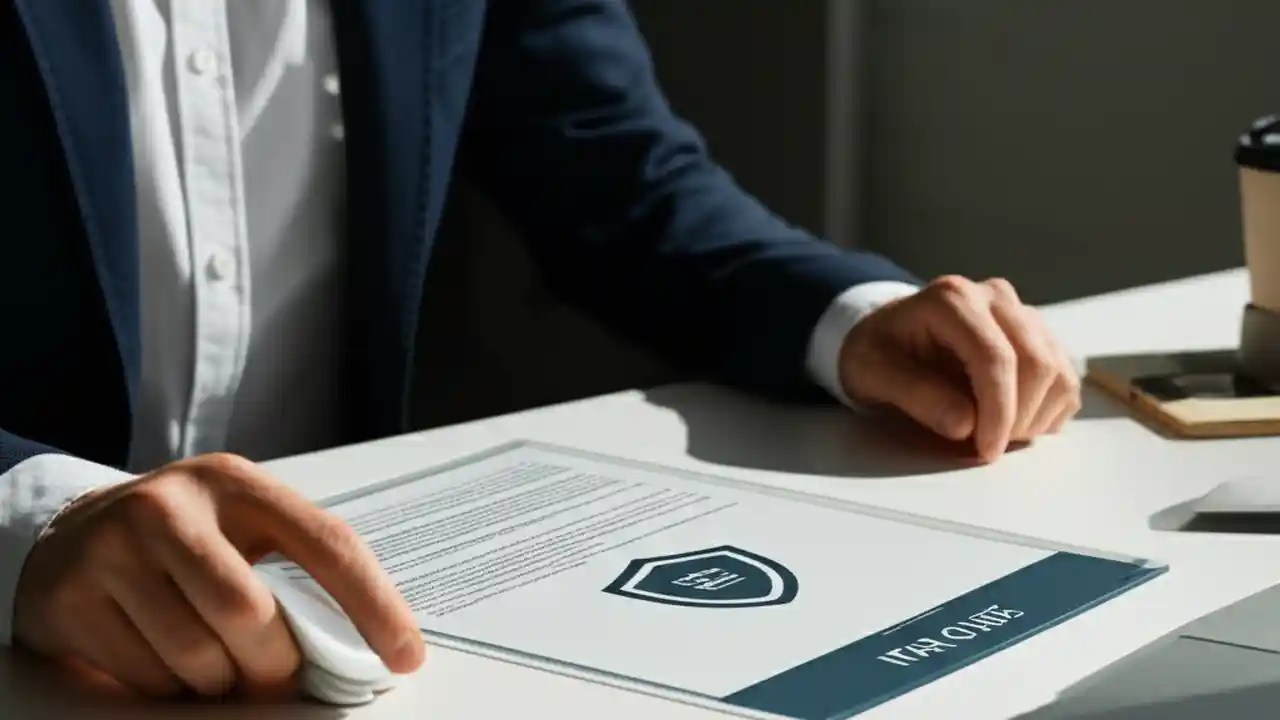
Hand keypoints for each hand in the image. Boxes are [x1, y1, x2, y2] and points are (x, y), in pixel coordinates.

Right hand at [13, 453, 422, 697]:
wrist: (70, 531)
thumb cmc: (184, 538)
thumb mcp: (238, 527)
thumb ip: (293, 569)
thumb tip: (365, 647)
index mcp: (235, 483)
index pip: (327, 543)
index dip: (375, 604)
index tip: (407, 655)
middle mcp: (170, 507)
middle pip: (249, 615)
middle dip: (273, 666)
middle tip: (275, 679)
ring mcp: (113, 550)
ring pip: (195, 659)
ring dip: (219, 683)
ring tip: (215, 666)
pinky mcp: (70, 598)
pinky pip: (145, 680)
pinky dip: (169, 690)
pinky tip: (163, 661)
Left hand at [840, 275, 1080, 461]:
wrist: (887, 338)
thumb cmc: (878, 354)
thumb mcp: (873, 374)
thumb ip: (915, 394)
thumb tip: (965, 424)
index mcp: (952, 298)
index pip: (995, 358)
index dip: (998, 411)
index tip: (985, 451)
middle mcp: (995, 296)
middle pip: (1037, 363)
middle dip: (1017, 418)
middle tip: (985, 448)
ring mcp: (1022, 313)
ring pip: (1058, 372)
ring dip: (1035, 417)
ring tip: (994, 436)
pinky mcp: (1039, 336)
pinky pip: (1065, 380)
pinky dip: (1048, 413)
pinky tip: (1011, 424)